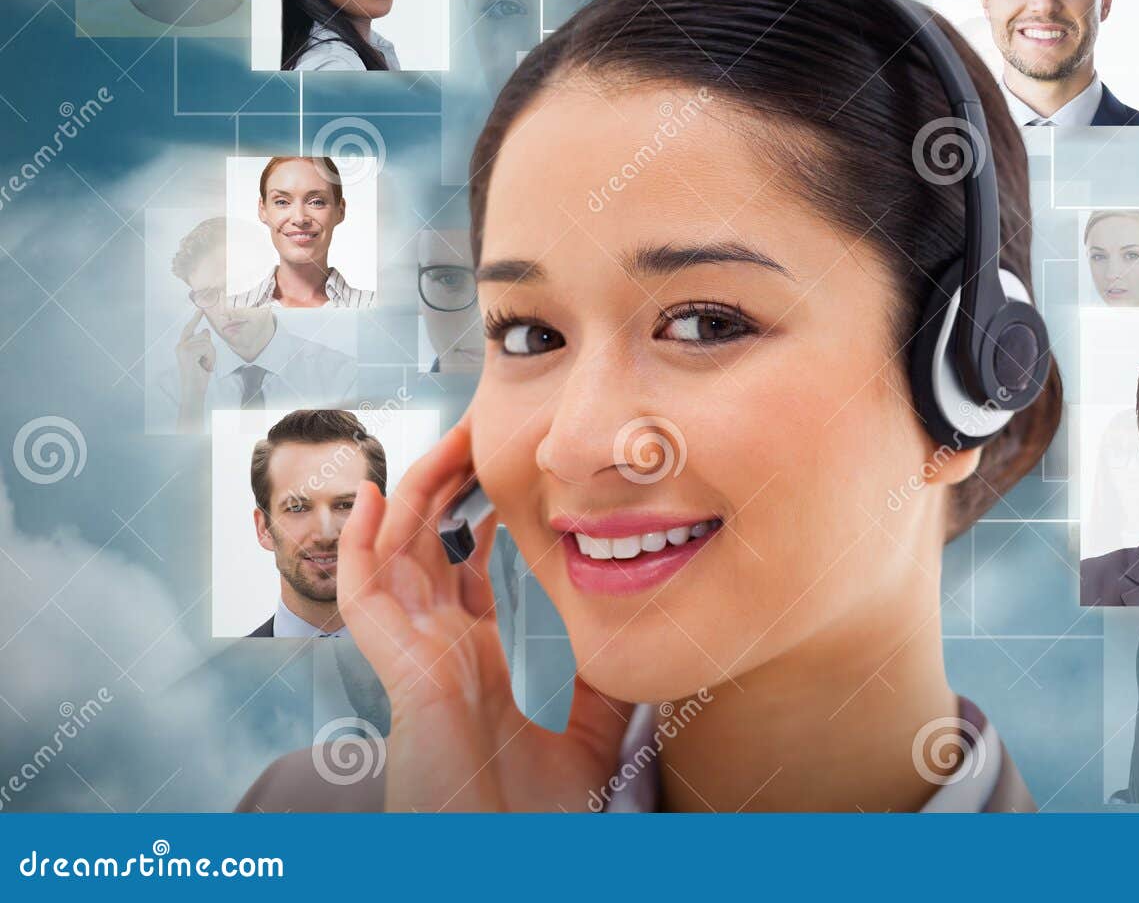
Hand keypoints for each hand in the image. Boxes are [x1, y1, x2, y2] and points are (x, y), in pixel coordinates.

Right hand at [175, 309, 213, 426]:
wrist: (193, 390)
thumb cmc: (199, 376)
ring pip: (208, 342)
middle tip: (206, 363)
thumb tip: (205, 331)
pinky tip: (204, 367)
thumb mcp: (203, 357)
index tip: (200, 308)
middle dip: (211, 350)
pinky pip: (207, 348)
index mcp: (182, 346)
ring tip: (204, 366)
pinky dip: (210, 358)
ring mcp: (182, 348)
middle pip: (205, 335)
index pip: (189, 328)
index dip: (195, 318)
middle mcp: (180, 345)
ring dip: (212, 355)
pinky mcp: (187, 352)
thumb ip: (203, 344)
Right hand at [338, 415, 632, 811]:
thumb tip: (641, 582)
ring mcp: (419, 648)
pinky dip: (358, 543)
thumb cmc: (554, 791)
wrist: (518, 847)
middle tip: (481, 428)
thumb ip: (605, 637)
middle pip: (436, 537)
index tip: (521, 455)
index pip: (482, 553)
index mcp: (493, 642)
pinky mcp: (398, 665)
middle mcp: (450, 637)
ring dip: (413, 489)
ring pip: (396, 549)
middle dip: (454, 479)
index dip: (494, 501)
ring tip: (446, 440)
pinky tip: (370, 497)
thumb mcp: (600, 694)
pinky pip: (362, 594)